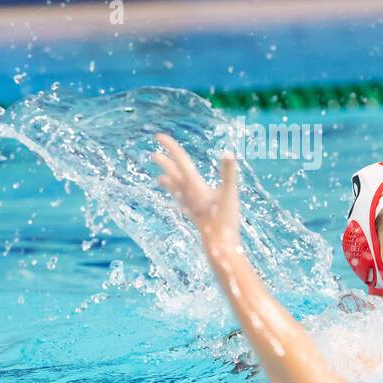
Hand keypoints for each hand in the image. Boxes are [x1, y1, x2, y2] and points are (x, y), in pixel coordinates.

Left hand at [152, 133, 241, 249]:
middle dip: (164, 163)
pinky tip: (179, 199)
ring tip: (159, 178)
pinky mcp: (195, 215)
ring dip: (168, 181)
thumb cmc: (224, 220)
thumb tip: (229, 153)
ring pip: (175, 190)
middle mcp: (189, 194)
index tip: (158, 136)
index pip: (181, 161)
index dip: (170, 148)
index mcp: (195, 185)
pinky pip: (183, 202)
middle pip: (174, 174)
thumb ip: (229, 173)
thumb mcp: (229, 193)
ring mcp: (191, 206)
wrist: (219, 246)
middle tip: (153, 154)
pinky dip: (178, 197)